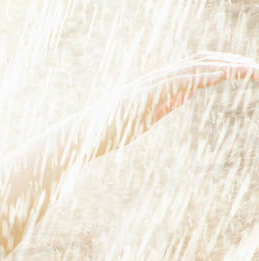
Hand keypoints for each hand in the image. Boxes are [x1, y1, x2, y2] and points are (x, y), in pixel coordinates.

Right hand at [88, 51, 258, 158]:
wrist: (80, 139)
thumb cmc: (107, 133)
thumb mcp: (144, 117)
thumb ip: (165, 103)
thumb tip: (187, 93)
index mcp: (156, 84)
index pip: (196, 66)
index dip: (222, 65)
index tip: (244, 71)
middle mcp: (156, 78)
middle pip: (202, 60)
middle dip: (232, 62)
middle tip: (256, 70)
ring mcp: (152, 84)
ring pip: (198, 66)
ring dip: (228, 67)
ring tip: (252, 72)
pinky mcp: (148, 93)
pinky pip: (185, 78)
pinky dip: (211, 75)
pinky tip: (229, 76)